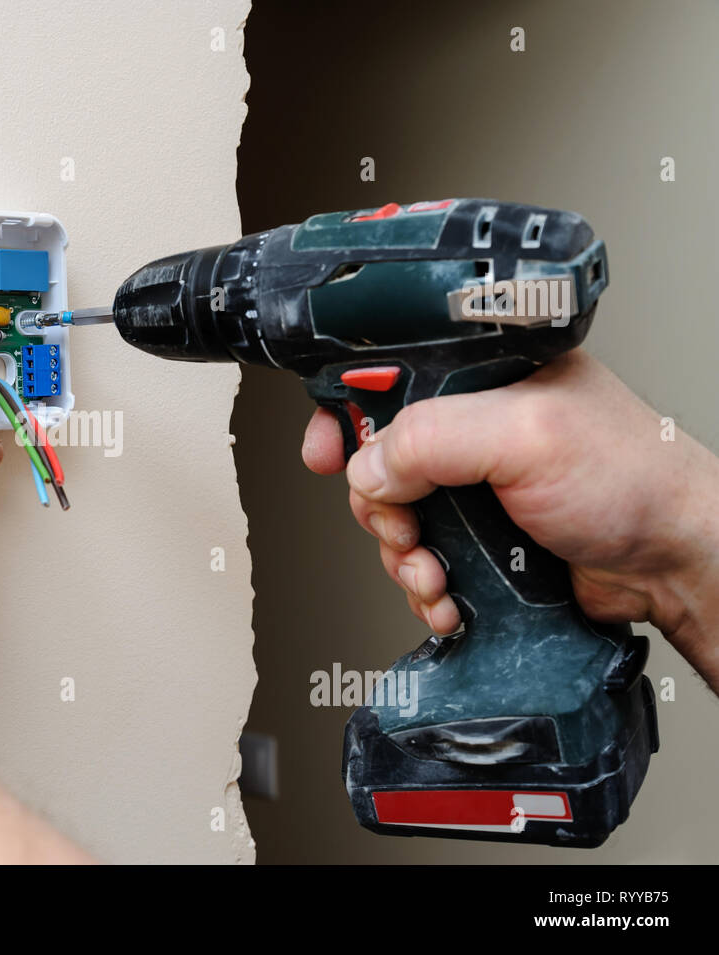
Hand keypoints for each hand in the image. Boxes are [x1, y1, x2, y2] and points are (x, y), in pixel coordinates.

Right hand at [301, 349, 718, 680]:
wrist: (673, 564)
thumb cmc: (633, 480)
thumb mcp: (525, 436)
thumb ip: (432, 439)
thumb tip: (367, 465)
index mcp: (483, 378)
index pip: (388, 381)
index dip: (346, 414)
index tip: (326, 450)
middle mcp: (476, 428)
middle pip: (379, 462)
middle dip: (380, 510)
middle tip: (405, 531)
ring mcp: (477, 486)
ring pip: (395, 520)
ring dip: (404, 559)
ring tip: (435, 576)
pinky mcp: (483, 537)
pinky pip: (423, 560)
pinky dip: (425, 587)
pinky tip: (448, 599)